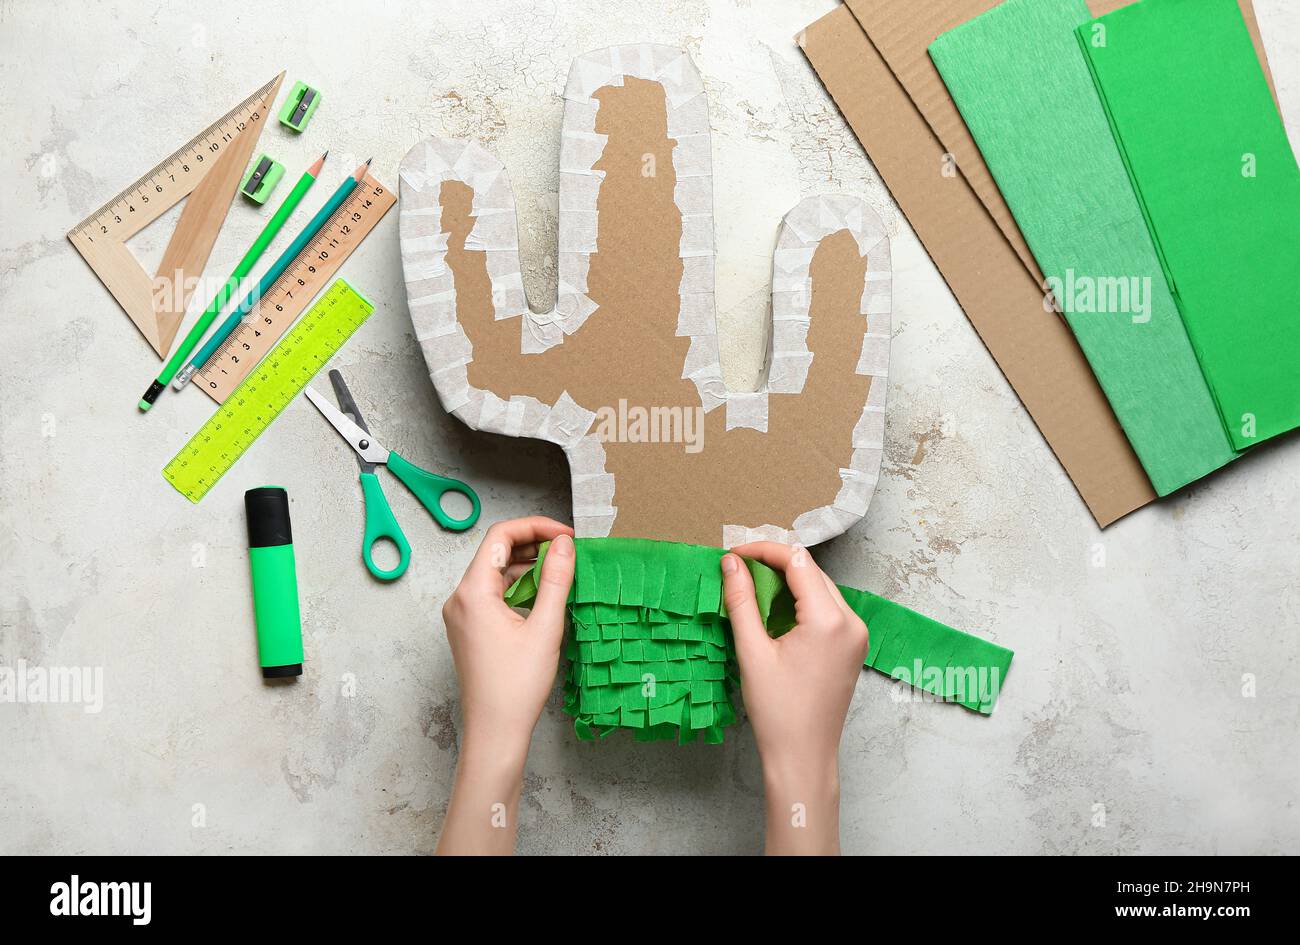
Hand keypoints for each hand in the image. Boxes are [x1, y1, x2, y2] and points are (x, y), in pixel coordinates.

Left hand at [436, 516, 574, 854]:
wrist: (495, 732)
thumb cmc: (516, 687)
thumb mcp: (545, 628)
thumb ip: (556, 579)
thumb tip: (564, 544)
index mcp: (472, 592)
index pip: (500, 536)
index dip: (535, 527)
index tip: (566, 535)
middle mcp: (460, 598)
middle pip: (496, 551)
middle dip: (533, 544)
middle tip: (568, 550)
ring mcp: (462, 614)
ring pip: (495, 572)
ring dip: (527, 566)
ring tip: (561, 572)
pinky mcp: (469, 628)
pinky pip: (493, 594)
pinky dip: (518, 587)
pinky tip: (544, 596)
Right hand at [721, 541, 868, 854]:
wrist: (803, 756)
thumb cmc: (777, 711)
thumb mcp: (752, 651)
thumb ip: (741, 601)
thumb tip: (730, 563)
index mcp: (829, 620)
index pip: (798, 562)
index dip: (763, 550)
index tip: (733, 554)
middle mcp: (852, 621)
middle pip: (812, 571)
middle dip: (775, 562)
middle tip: (738, 566)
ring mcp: (857, 634)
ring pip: (820, 587)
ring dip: (788, 580)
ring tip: (752, 585)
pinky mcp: (853, 646)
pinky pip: (828, 608)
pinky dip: (801, 601)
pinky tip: (775, 609)